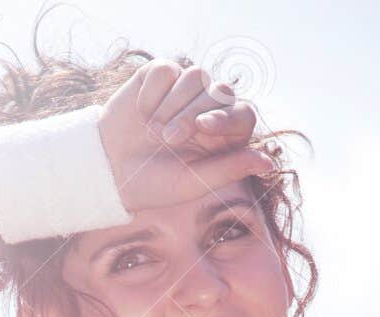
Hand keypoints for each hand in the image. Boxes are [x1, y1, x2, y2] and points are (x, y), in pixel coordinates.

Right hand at [98, 60, 277, 215]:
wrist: (110, 171)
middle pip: (220, 92)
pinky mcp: (162, 75)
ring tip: (154, 132)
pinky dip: (154, 93)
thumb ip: (229, 170)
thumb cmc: (156, 184)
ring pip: (196, 76)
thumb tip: (269, 164)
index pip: (243, 113)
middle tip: (168, 140)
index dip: (226, 116)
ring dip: (173, 105)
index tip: (203, 126)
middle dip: (192, 114)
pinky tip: (142, 113)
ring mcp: (186, 89)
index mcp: (224, 136)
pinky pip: (168, 69)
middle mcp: (209, 108)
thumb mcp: (193, 183)